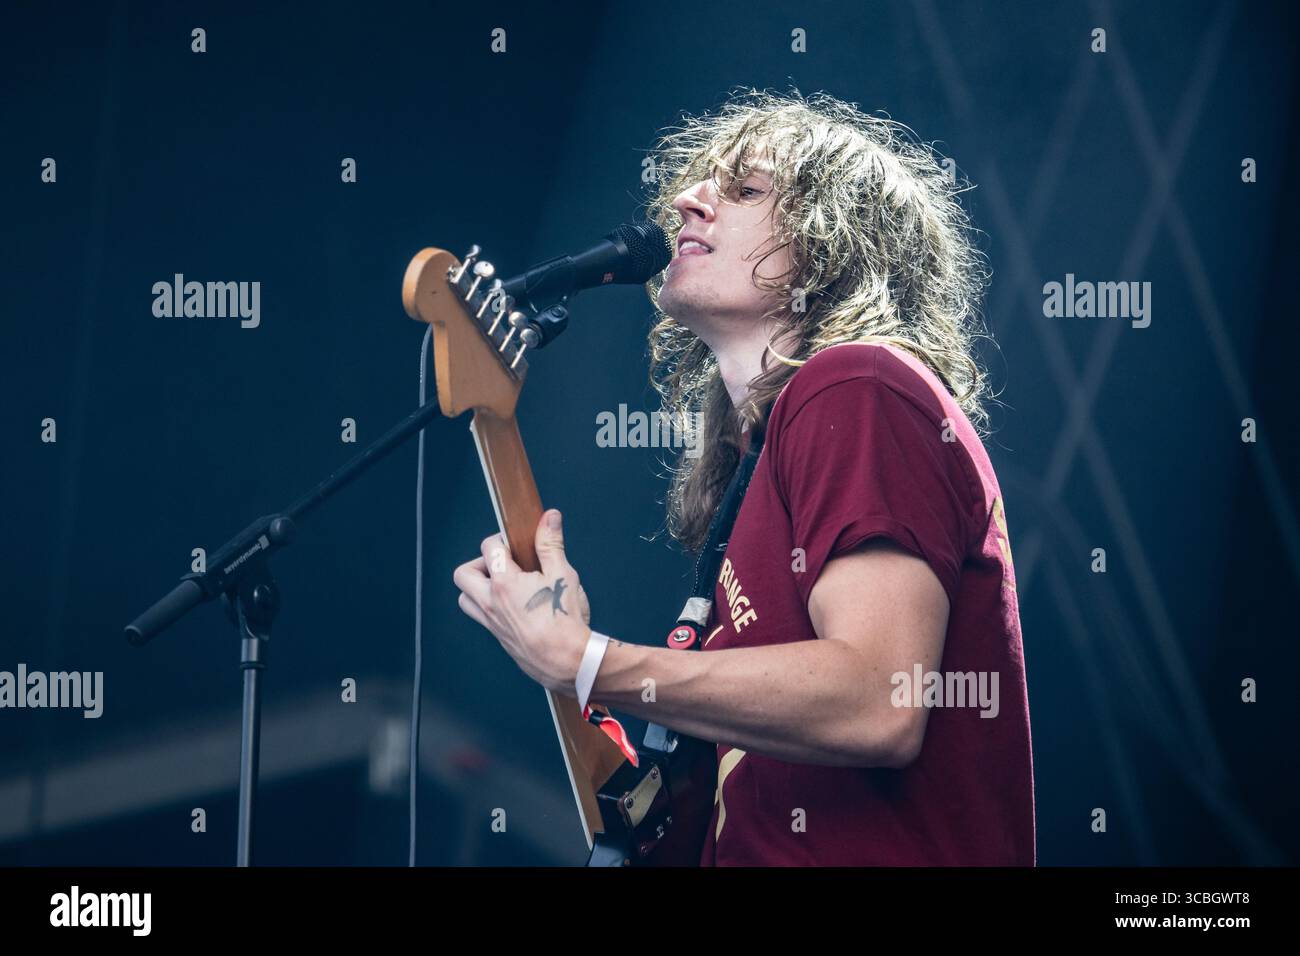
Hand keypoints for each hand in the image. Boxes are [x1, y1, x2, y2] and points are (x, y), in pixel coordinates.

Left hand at [452, 509, 591, 693]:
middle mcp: (491, 602)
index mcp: (504, 582)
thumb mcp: (562, 574)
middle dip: (480, 562)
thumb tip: (549, 517)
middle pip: (464, 573)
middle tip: (502, 563)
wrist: (568, 661)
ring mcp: (492, 622)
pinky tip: (513, 605)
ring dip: (477, 586)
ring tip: (503, 583)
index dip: (502, 539)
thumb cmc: (565, 620)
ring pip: (465, 598)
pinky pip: (480, 616)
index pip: (489, 547)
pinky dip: (488, 606)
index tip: (516, 544)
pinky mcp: (498, 637)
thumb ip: (551, 544)